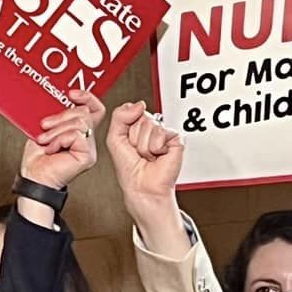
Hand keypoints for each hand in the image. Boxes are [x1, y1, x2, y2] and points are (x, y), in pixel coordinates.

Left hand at [21, 91, 103, 191]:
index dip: (87, 97)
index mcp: (79, 131)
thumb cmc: (37, 158)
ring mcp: (89, 148)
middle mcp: (87, 139)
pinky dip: (59, 139)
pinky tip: (52, 149)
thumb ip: (57, 114)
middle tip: (44, 126)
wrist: (33, 177)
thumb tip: (60, 98)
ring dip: (57, 130)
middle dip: (61, 117)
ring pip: (80, 122)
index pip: (95, 109)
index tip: (71, 94)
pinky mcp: (87, 156)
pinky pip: (76, 135)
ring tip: (45, 141)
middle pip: (84, 112)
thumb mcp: (46, 128)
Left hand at [106, 101, 186, 233]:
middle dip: (135, 138)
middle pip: (140, 117)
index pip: (131, 111)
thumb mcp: (115, 139)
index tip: (128, 144)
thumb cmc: (130, 169)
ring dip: (144, 145)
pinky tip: (158, 155)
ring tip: (148, 156)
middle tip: (139, 152)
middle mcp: (151, 128)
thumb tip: (138, 104)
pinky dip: (156, 147)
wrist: (142, 187)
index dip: (126, 129)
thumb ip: (120, 116)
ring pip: (150, 125)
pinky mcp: (176, 139)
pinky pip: (161, 132)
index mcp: (137, 127)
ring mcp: (164, 133)